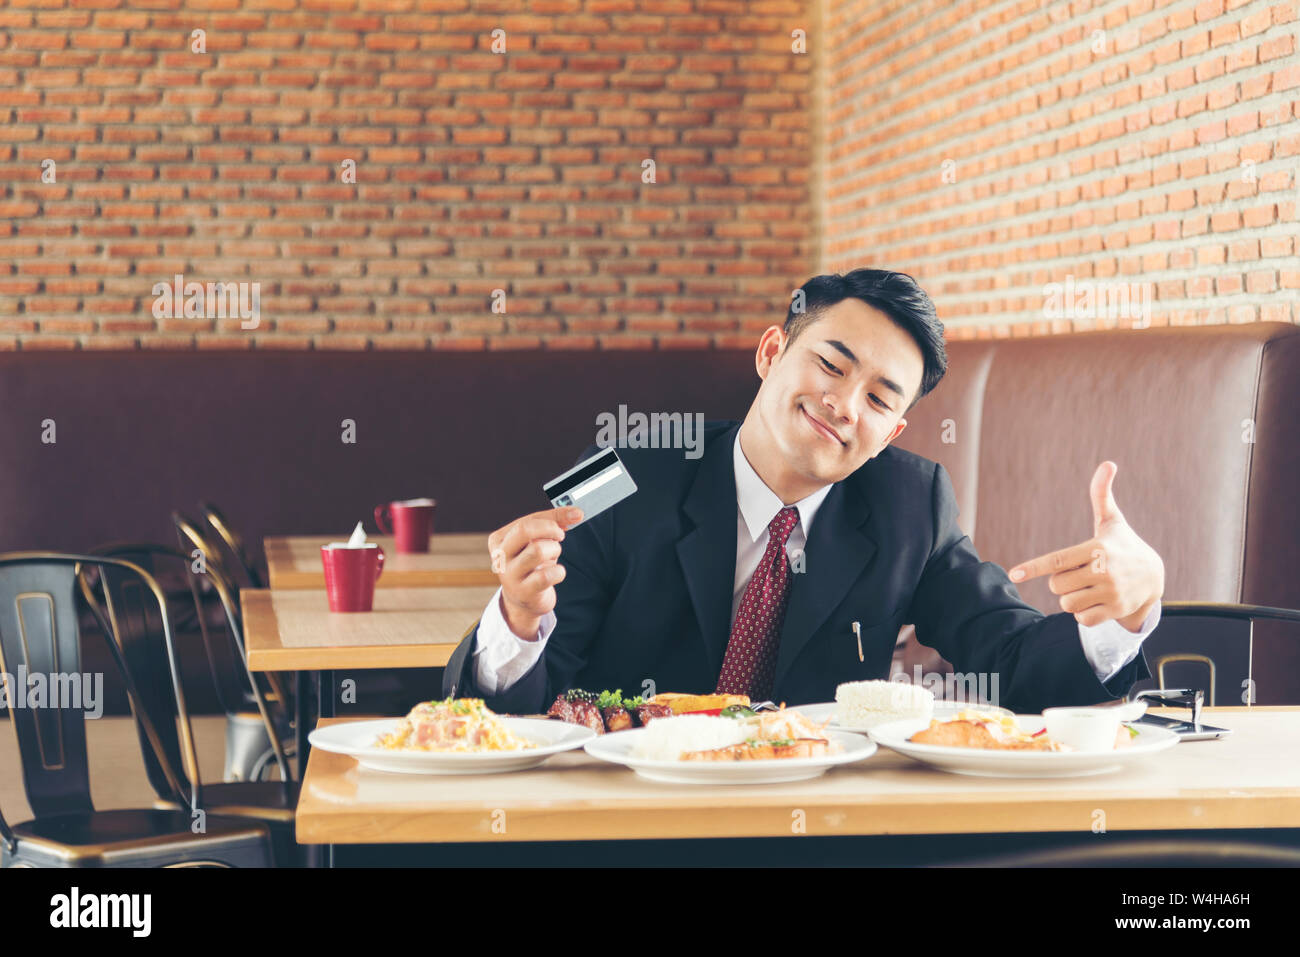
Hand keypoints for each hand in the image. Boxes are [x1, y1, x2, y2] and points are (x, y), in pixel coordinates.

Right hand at [487, 506, 583, 639]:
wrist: (524, 599)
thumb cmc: (532, 565)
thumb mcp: (538, 541)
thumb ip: (554, 523)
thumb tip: (576, 513)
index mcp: (499, 539)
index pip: (527, 520)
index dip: (554, 517)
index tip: (575, 515)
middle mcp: (500, 556)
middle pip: (524, 530)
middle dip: (550, 529)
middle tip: (560, 536)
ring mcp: (510, 575)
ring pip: (537, 550)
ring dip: (554, 550)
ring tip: (554, 556)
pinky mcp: (523, 592)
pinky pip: (546, 576)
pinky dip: (559, 571)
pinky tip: (557, 573)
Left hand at [1008, 462, 1163, 630]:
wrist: (1155, 577)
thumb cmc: (1124, 545)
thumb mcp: (1112, 521)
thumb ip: (1102, 494)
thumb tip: (1108, 463)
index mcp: (1097, 548)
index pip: (1058, 560)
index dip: (1034, 568)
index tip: (1013, 574)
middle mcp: (1105, 571)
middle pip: (1056, 585)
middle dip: (1061, 582)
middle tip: (1079, 574)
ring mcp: (1112, 592)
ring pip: (1067, 604)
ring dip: (1071, 598)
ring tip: (1089, 588)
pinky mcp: (1116, 611)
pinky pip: (1081, 619)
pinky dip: (1083, 614)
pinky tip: (1097, 602)